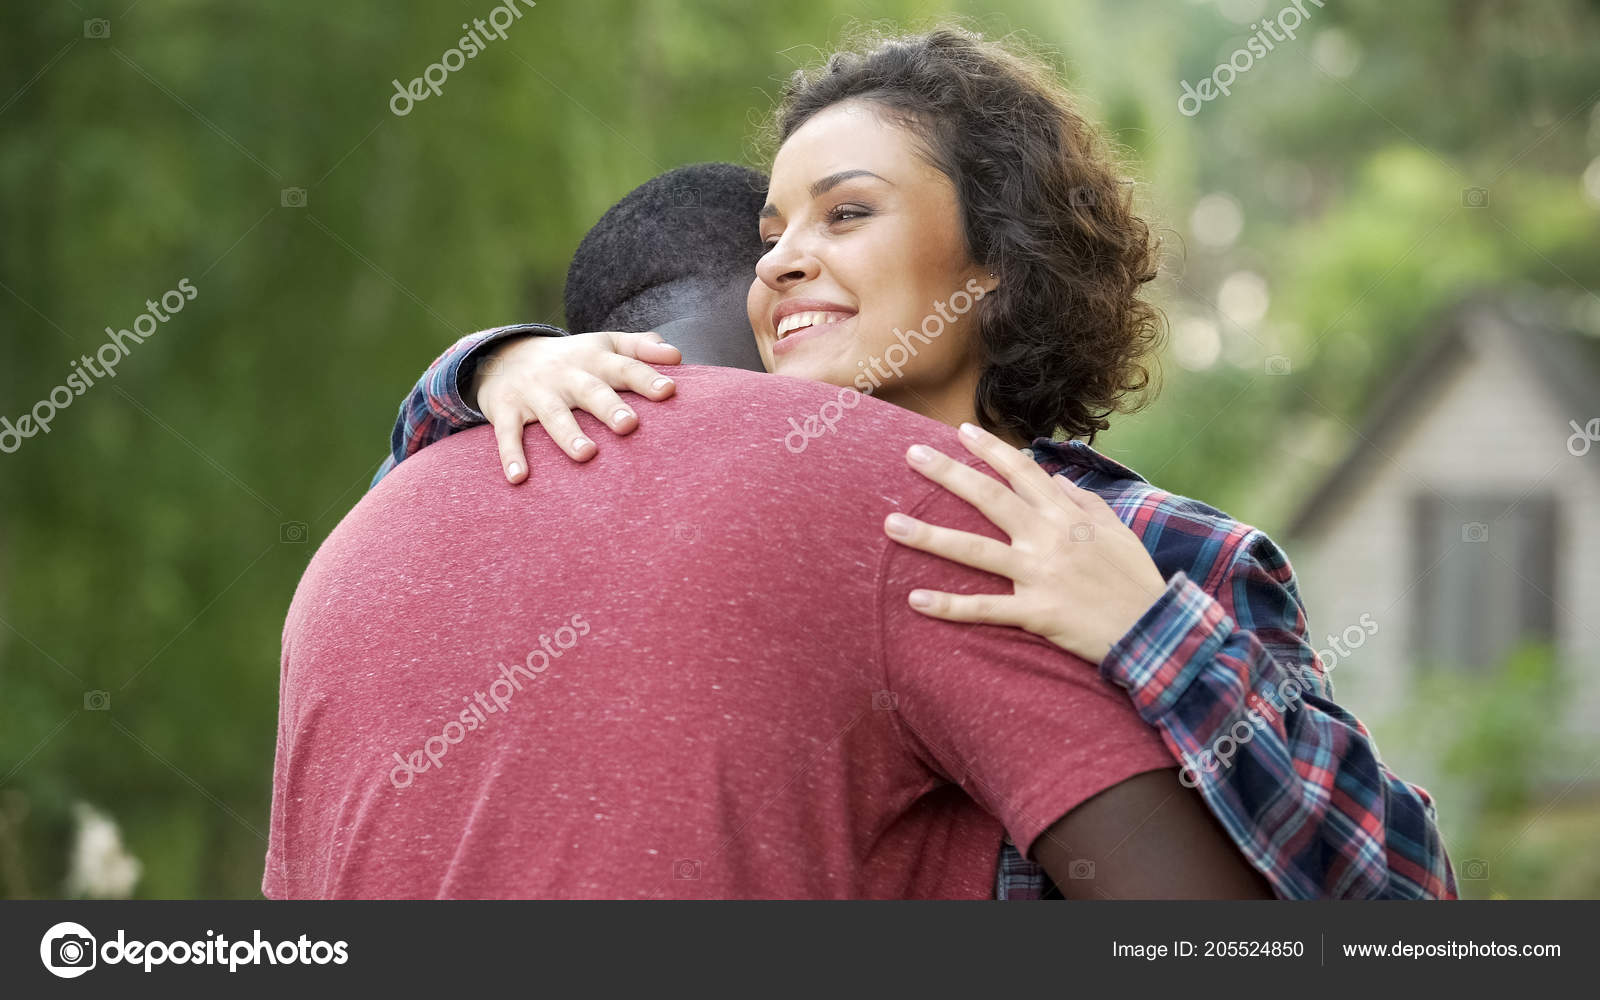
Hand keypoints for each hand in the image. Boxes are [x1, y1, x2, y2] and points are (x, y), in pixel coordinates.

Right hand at [471, 331, 681, 482]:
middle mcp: (566, 374)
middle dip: (609, 407)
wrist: (504, 355)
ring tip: (587, 454)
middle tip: (629, 425)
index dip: (646, 378)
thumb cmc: (571, 359)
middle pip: (591, 390)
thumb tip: (676, 355)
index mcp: (594, 359)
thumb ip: (639, 348)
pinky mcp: (506, 409)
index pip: (624, 367)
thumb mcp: (603, 345)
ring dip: (568, 434)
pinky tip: (519, 477)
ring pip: (553, 414)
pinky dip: (511, 455)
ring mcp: (535, 392)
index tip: (668, 391)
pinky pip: (508, 433)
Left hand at [883, 422, 1169, 664]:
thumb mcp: (1116, 531)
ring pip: (974, 550)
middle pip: (989, 498)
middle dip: (948, 474)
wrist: (1153, 630)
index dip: (991, 450)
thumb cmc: (1135, 580)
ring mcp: (1039, 574)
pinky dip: (949, 606)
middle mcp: (1048, 538)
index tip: (960, 430)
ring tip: (891, 526)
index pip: (1023, 472)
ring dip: (929, 537)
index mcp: (1067, 516)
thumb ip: (1084, 502)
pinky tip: (915, 600)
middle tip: (910, 454)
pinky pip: (984, 608)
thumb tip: (1057, 479)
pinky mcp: (1036, 611)